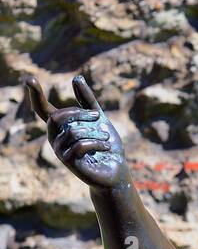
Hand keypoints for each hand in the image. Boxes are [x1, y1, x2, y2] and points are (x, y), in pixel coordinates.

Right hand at [25, 74, 128, 190]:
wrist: (116, 171)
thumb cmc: (106, 145)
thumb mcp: (98, 119)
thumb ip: (87, 100)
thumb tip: (76, 77)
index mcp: (60, 126)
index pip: (42, 109)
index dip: (35, 94)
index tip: (30, 79)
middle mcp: (54, 138)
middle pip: (56, 117)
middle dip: (79, 113)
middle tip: (97, 115)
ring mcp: (59, 151)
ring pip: (72, 132)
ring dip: (93, 132)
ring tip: (106, 137)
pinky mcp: (68, 163)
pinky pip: (79, 146)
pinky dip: (96, 143)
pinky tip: (107, 147)